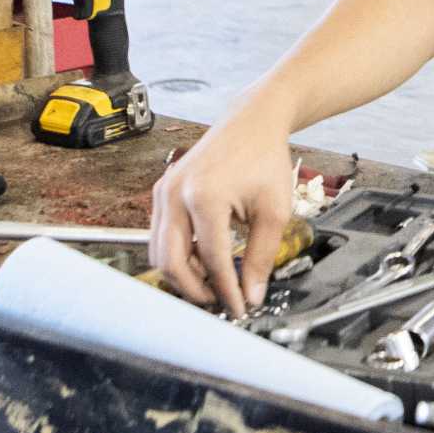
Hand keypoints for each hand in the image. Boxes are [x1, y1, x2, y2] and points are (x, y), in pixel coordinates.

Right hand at [150, 99, 295, 315]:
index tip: (240, 308)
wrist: (251, 124)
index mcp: (205, 196)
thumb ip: (262, 256)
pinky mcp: (161, 191)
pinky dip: (178, 255)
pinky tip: (203, 261)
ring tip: (214, 283)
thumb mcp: (274, 210)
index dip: (226, 290)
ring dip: (184, 275)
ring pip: (159, 252)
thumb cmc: (265, 160)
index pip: (211, 259)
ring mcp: (163, 191)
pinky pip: (159, 235)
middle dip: (195, 290)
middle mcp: (176, 194)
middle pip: (171, 262)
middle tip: (220, 301)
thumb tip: (253, 294)